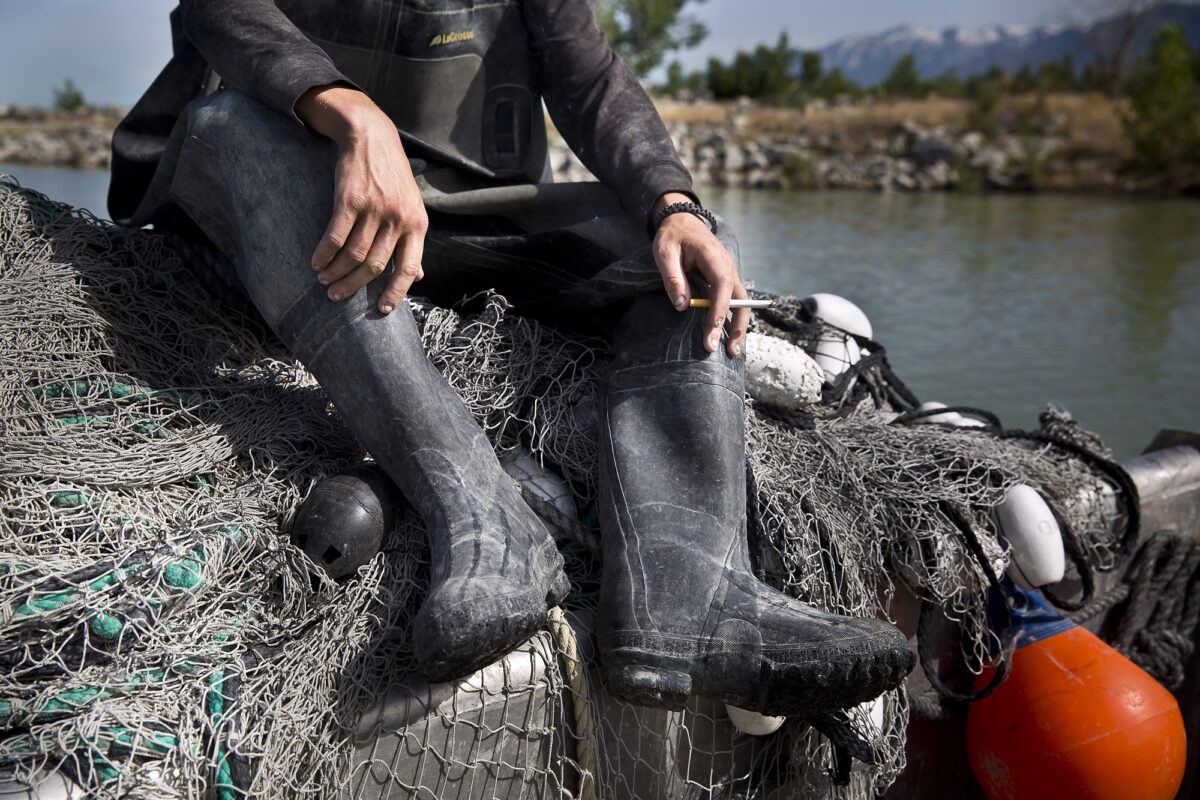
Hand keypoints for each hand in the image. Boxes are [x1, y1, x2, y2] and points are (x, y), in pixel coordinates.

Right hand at [295, 84, 427, 312]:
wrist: (372, 137)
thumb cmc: (392, 176)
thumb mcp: (412, 207)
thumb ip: (413, 242)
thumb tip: (419, 276)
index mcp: (417, 225)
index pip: (409, 268)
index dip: (396, 292)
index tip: (381, 310)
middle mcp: (398, 219)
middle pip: (375, 266)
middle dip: (354, 285)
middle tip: (337, 296)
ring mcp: (375, 209)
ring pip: (354, 254)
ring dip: (336, 272)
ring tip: (324, 280)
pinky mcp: (350, 200)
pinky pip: (335, 236)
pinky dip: (324, 254)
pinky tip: (317, 262)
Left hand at [650, 192, 747, 356]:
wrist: (680, 221)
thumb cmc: (672, 237)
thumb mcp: (664, 254)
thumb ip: (673, 278)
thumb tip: (682, 305)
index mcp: (713, 256)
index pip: (722, 285)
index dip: (719, 309)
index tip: (712, 330)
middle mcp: (727, 266)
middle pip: (740, 299)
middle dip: (737, 325)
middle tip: (730, 350)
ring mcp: (728, 273)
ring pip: (741, 303)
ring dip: (738, 326)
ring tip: (732, 350)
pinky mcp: (724, 280)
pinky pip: (733, 301)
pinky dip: (733, 319)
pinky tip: (727, 336)